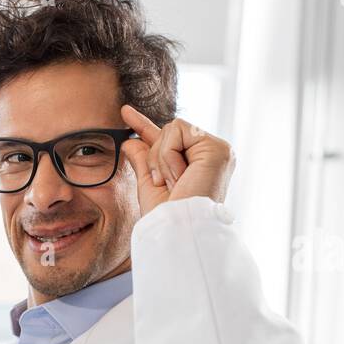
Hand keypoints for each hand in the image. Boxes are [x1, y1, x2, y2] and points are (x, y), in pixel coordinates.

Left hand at [120, 105, 234, 215]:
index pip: (169, 140)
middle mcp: (211, 155)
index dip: (144, 126)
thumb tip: (130, 141)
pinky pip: (178, 131)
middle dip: (157, 158)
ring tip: (176, 183)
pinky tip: (182, 176)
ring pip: (172, 128)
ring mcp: (218, 151)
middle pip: (168, 131)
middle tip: (168, 185)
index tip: (125, 112)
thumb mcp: (149, 185)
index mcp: (198, 164)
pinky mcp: (218, 149)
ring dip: (163, 159)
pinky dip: (170, 156)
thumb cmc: (166, 216)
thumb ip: (143, 161)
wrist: (178, 231)